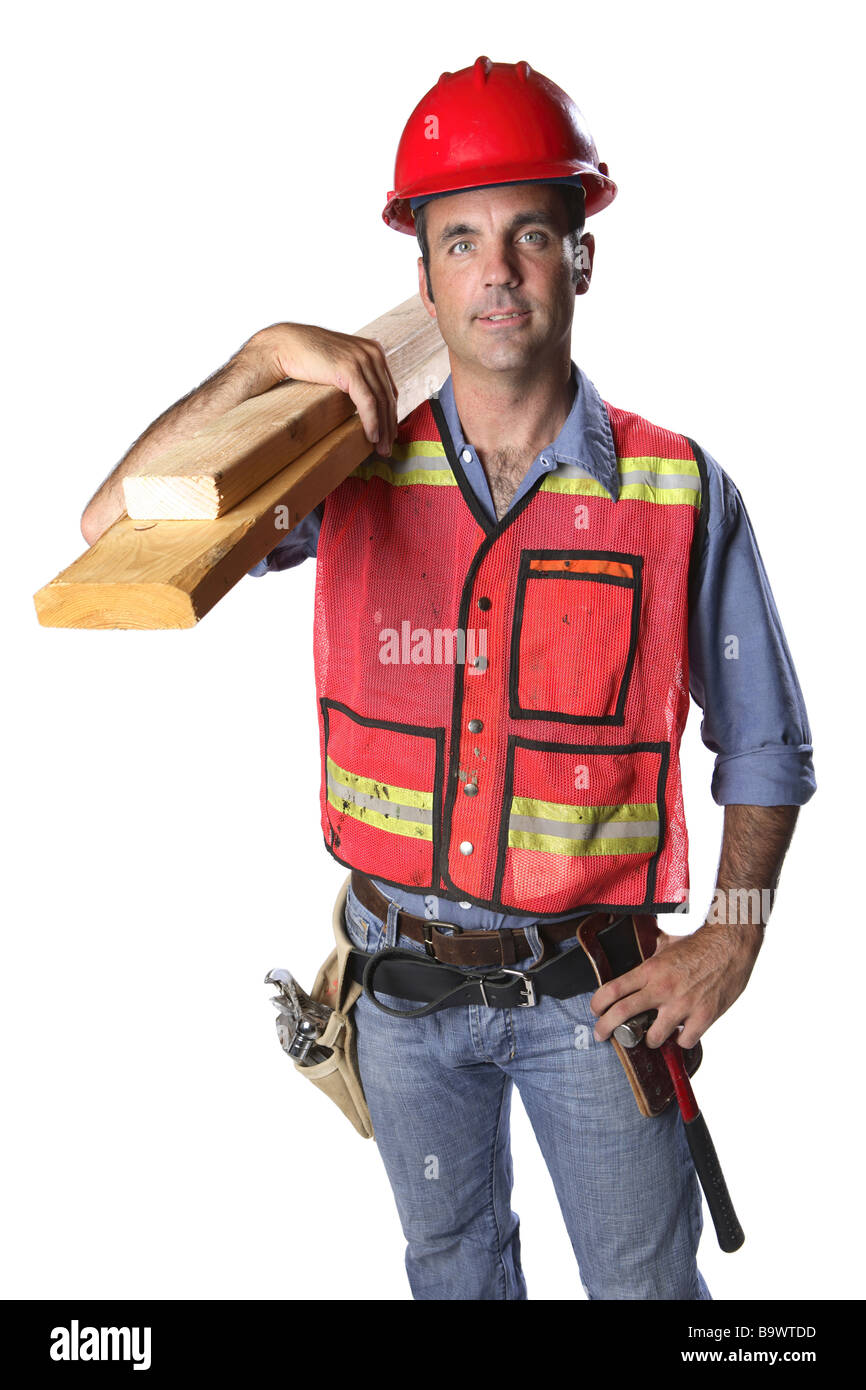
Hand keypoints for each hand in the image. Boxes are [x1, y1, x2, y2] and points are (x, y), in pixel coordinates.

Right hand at [252, 322, 397, 454]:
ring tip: (382, 449)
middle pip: (388, 397)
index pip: (389, 389)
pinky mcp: (350, 369)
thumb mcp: (340, 364)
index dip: (391, 415)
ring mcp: (363, 359)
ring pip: (381, 401)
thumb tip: (367, 401)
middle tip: (388, 449)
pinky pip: (367, 402)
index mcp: (374, 351)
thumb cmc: (310, 357)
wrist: (287, 346)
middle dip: (390, 426)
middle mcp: (373, 353)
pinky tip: (372, 437)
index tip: (389, 435)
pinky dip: (372, 422)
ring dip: (383, 429)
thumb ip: (357, 375)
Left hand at [589, 921, 763, 1049]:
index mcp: (651, 969)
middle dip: (606, 1028)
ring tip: (653, 1036)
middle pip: (622, 1014)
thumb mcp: (667, 947)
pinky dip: (681, 1040)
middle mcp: (663, 988)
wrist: (732, 943)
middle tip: (601, 1034)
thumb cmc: (701, 944)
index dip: (597, 1003)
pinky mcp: (704, 1017)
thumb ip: (651, 964)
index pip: (613, 989)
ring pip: (653, 1037)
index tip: (595, 1010)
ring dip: (650, 1039)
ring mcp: (683, 1005)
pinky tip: (682, 1032)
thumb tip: (637, 973)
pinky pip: (684, 1041)